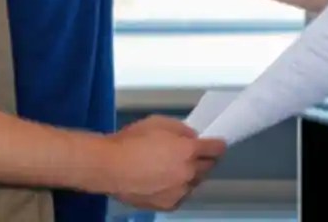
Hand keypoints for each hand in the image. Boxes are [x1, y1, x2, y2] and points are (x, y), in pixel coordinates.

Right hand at [102, 115, 226, 211]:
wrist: (109, 167)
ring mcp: (179, 191)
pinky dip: (178, 189)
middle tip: (191, 155)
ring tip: (173, 169)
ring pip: (195, 182)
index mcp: (189, 150)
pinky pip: (181, 196)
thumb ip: (182, 130)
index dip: (217, 145)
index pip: (217, 149)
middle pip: (208, 166)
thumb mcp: (159, 122)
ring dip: (191, 175)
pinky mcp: (168, 204)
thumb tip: (193, 138)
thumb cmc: (131, 141)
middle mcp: (188, 172)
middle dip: (203, 159)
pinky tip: (165, 182)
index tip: (216, 145)